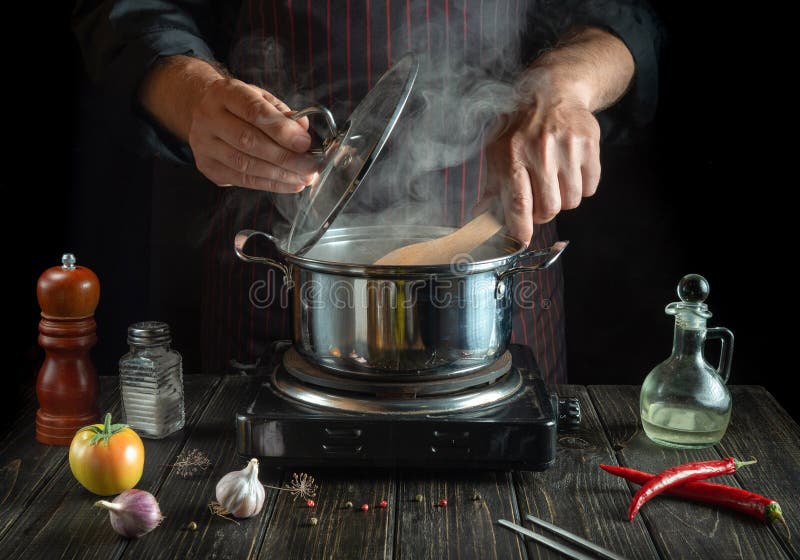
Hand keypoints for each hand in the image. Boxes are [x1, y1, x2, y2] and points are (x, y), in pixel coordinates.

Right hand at [188, 78, 318, 191]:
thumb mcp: (259, 97)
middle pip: (249, 141)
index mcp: (224, 93)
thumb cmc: (237, 104)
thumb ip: (281, 112)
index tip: (304, 143)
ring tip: (304, 178)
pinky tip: (289, 185)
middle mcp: (209, 118)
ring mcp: (204, 144)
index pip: (253, 112)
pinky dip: (269, 184)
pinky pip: (242, 180)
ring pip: (245, 164)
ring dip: (280, 175)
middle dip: (285, 157)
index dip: (282, 130)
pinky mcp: (207, 167)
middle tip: (310, 166)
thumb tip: (303, 129)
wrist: (200, 109)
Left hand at [478, 71, 601, 243]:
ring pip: (572, 201)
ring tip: (556, 182)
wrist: (553, 91)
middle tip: (541, 202)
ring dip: (564, 200)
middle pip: (549, 208)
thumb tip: (480, 216)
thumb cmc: (520, 126)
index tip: (522, 239)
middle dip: (544, 213)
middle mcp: (540, 151)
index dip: (521, 227)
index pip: (518, 202)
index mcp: (512, 154)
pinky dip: (583, 187)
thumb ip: (491, 186)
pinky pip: (591, 187)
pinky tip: (572, 171)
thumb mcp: (497, 150)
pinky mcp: (589, 145)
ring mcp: (567, 147)